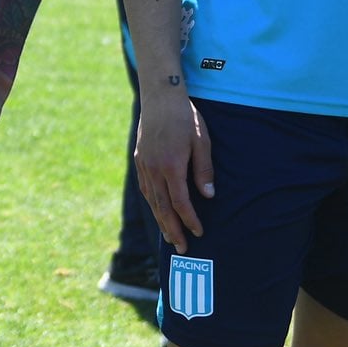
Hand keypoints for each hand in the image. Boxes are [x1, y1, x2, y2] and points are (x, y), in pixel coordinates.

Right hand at [133, 92, 212, 252]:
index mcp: (171, 166)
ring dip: (161, 220)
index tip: (199, 233)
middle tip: (181, 248)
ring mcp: (143, 165)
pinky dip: (152, 204)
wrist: (159, 97)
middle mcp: (153, 169)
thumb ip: (203, 169)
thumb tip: (208, 196)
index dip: (190, 220)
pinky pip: (144, 188)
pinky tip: (158, 211)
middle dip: (173, 229)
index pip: (180, 202)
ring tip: (169, 236)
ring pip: (151, 200)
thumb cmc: (185, 118)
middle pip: (162, 207)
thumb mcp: (201, 141)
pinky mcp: (139, 160)